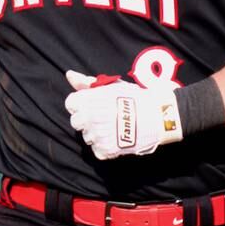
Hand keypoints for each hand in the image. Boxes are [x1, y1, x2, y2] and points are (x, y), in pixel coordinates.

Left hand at [63, 70, 182, 159]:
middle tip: (104, 116)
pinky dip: (105, 147)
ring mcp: (97, 135)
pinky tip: (116, 138)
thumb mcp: (110, 86)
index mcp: (88, 100)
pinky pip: (97, 150)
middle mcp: (89, 118)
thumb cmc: (133, 98)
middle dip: (87, 119)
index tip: (93, 104)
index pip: (70, 104)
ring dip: (96, 133)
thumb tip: (69, 75)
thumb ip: (86, 82)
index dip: (81, 104)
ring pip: (87, 137)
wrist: (155, 115)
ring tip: (113, 126)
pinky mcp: (106, 149)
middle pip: (76, 122)